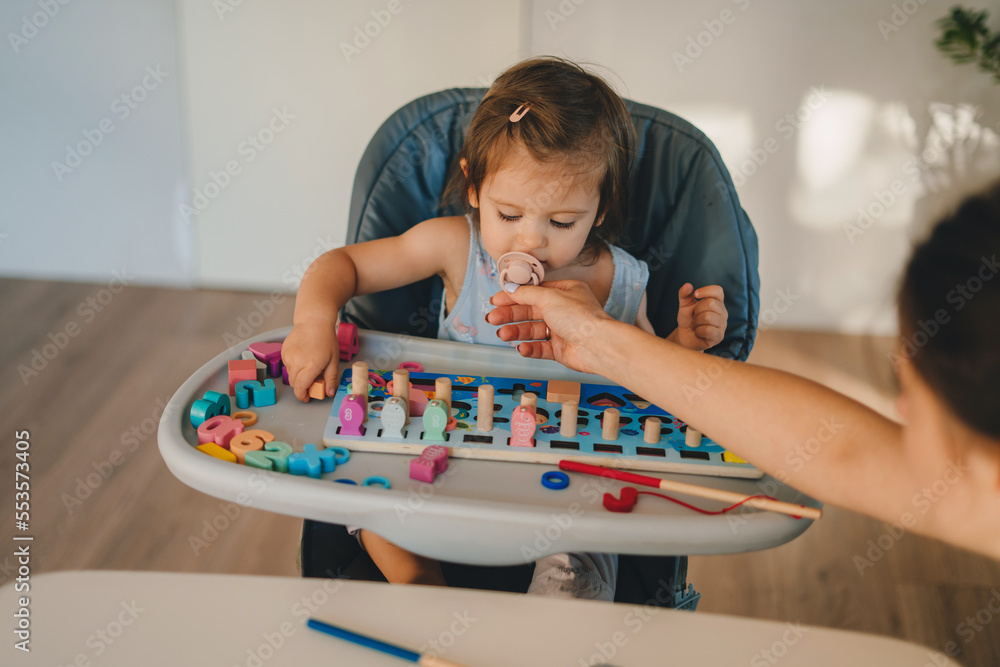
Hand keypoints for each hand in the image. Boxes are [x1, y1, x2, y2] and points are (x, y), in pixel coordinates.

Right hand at [281, 319, 339, 401]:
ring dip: (298, 376)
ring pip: (290, 375)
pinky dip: (294, 367)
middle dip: (302, 387)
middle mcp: (297, 362)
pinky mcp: (283, 352)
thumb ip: (331, 378)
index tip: (307, 398)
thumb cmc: (326, 339)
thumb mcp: (333, 360)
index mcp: (311, 365)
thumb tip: (328, 392)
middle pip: (294, 383)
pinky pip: (287, 365)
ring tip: (309, 367)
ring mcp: (288, 356)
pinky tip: (303, 358)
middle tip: (312, 382)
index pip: (300, 388)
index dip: (302, 396)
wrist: (314, 322)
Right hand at [486, 280, 613, 374]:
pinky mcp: (560, 349)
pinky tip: (521, 347)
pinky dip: (529, 348)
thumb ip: (527, 293)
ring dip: (516, 332)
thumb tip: (511, 288)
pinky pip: (540, 348)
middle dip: (510, 315)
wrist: (597, 345)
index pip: (533, 292)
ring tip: (503, 334)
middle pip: (530, 311)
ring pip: (532, 330)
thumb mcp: (549, 296)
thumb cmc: (582, 317)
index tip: (496, 300)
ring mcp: (561, 330)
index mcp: (564, 292)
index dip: (514, 296)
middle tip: (493, 318)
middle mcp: (563, 310)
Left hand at [671, 283, 727, 350]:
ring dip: (696, 322)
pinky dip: (698, 331)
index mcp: (717, 302)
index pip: (718, 291)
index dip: (706, 290)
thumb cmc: (688, 320)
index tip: (696, 294)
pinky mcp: (719, 336)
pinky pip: (707, 330)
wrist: (685, 337)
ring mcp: (722, 325)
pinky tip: (698, 332)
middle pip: (711, 303)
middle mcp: (723, 313)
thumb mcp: (684, 305)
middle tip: (694, 316)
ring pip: (708, 317)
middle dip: (697, 310)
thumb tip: (687, 285)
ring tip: (695, 325)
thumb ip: (684, 294)